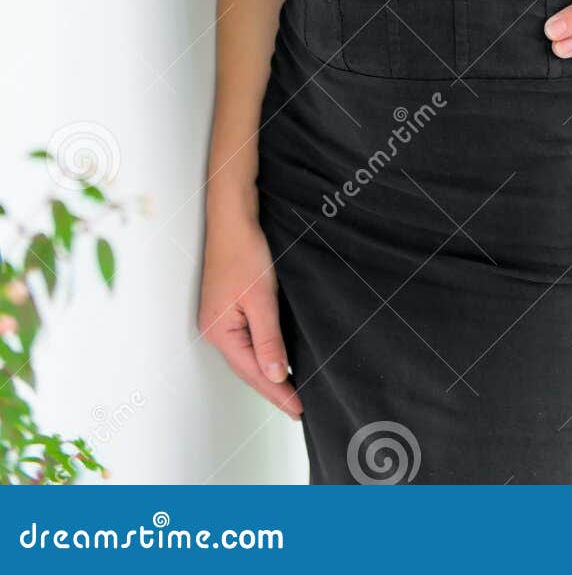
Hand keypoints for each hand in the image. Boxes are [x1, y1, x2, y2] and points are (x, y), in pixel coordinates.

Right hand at [198, 215, 302, 420]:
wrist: (232, 218)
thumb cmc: (243, 251)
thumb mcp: (261, 298)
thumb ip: (268, 338)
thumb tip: (274, 375)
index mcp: (220, 331)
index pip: (254, 373)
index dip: (277, 393)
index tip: (298, 410)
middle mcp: (215, 329)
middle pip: (248, 368)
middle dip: (272, 388)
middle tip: (297, 408)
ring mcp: (219, 318)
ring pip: (247, 355)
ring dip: (267, 373)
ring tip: (289, 391)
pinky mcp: (227, 306)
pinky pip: (246, 339)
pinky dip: (262, 353)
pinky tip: (275, 358)